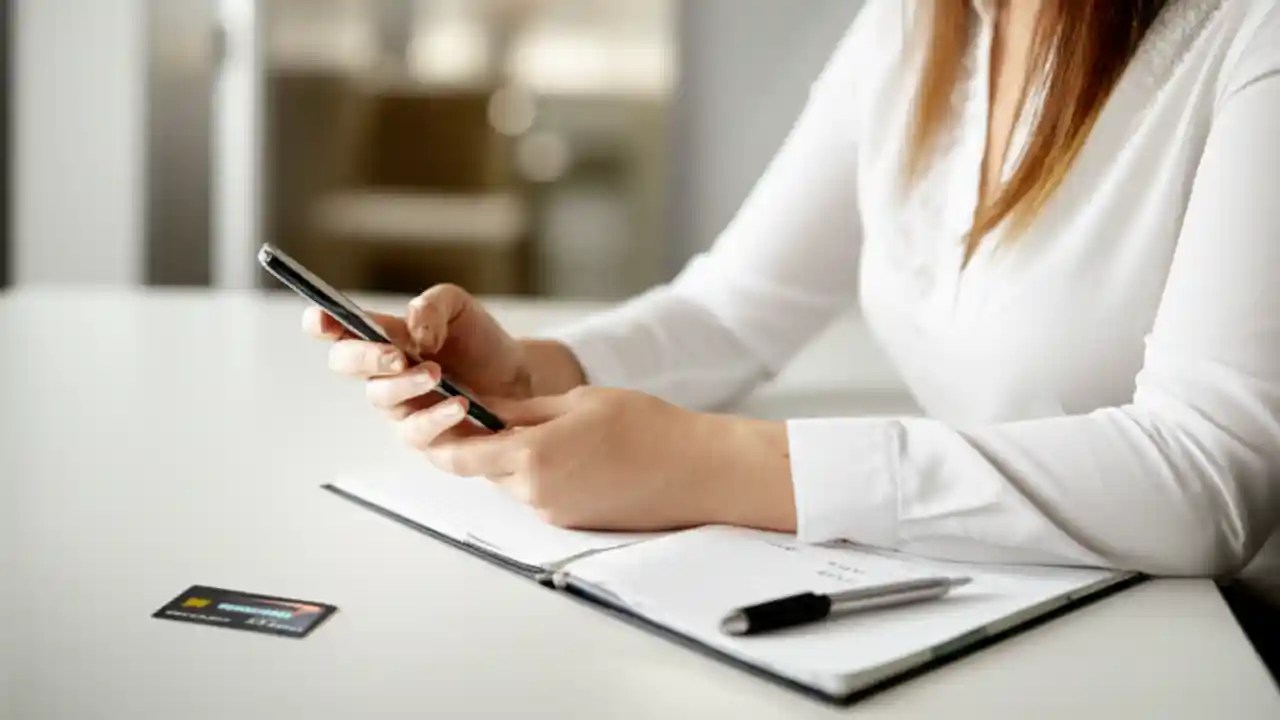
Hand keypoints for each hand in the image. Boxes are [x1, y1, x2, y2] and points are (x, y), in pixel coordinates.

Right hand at [303, 284, 585, 425]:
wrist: (518, 377)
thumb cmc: (479, 341)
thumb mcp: (457, 307)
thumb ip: (430, 307)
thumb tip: (413, 332)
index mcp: (382, 336)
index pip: (338, 328)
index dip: (321, 323)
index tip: (321, 319)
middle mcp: (382, 372)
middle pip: (346, 363)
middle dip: (366, 357)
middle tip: (397, 355)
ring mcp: (400, 406)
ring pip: (380, 398)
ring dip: (404, 385)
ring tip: (437, 374)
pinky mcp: (424, 436)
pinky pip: (416, 432)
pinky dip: (436, 417)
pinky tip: (459, 404)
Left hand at [396, 386, 798, 532]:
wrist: (696, 470)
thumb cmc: (645, 426)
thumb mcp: (578, 401)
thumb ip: (524, 410)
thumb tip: (484, 408)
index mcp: (531, 456)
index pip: (461, 455)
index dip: (440, 438)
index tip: (429, 419)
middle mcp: (534, 492)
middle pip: (484, 470)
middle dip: (478, 445)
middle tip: (482, 414)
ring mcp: (554, 512)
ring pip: (512, 483)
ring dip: (513, 460)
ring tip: (544, 429)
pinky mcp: (573, 523)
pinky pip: (540, 496)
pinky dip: (540, 475)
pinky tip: (572, 453)